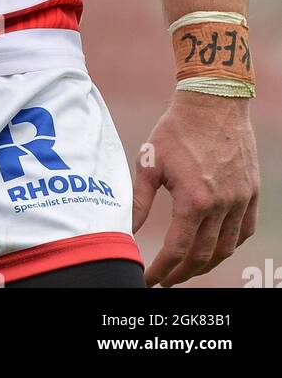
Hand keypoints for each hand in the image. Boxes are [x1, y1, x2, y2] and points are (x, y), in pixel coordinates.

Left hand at [132, 92, 258, 286]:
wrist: (213, 102)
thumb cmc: (177, 130)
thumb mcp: (149, 162)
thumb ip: (140, 201)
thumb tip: (128, 229)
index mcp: (194, 200)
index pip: (177, 250)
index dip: (162, 270)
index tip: (149, 279)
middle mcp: (221, 206)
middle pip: (202, 256)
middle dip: (182, 273)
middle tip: (166, 278)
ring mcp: (240, 200)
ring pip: (226, 248)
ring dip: (206, 264)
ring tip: (187, 269)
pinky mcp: (251, 192)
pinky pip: (244, 230)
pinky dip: (230, 245)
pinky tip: (215, 247)